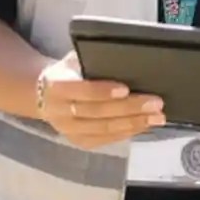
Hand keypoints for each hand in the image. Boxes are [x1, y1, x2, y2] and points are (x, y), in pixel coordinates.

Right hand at [37, 51, 165, 149]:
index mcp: (57, 86)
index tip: (127, 88)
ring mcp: (68, 130)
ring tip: (157, 117)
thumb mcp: (72, 60)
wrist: (41, 93)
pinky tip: (144, 125)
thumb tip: (126, 58)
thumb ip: (92, 61)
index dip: (104, 91)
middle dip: (130, 109)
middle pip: (98, 113)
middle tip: (156, 103)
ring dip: (134, 123)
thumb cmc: (67, 71)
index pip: (83, 90)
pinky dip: (126, 133)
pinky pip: (105, 140)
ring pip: (104, 129)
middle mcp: (60, 111)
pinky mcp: (78, 141)